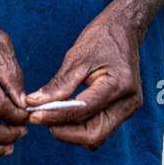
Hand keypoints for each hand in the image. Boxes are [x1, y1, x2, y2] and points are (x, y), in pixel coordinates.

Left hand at [25, 6, 142, 149]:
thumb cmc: (102, 38)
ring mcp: (129, 108)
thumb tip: (34, 103)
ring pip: (97, 136)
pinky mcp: (124, 110)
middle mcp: (128, 102)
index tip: (34, 116)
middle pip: (94, 134)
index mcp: (119, 85)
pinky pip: (101, 128)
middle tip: (42, 119)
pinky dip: (81, 126)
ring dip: (72, 132)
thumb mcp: (77, 57)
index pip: (84, 110)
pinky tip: (65, 115)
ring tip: (51, 117)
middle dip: (65, 132)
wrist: (124, 29)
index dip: (57, 117)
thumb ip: (58, 84)